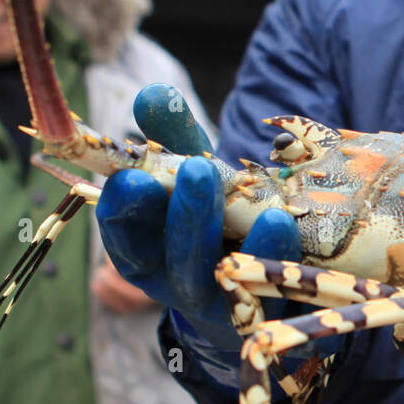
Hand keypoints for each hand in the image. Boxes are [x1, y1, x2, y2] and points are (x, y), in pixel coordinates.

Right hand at [95, 84, 300, 349]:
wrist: (261, 278)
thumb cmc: (218, 216)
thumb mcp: (197, 174)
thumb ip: (175, 138)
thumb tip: (153, 93)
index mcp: (146, 247)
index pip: (121, 229)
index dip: (122, 206)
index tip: (132, 177)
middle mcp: (172, 279)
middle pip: (167, 255)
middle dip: (182, 211)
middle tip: (197, 168)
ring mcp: (217, 301)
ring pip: (211, 277)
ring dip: (229, 237)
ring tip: (250, 199)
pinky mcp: (260, 309)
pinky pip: (261, 285)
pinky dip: (271, 251)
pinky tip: (281, 220)